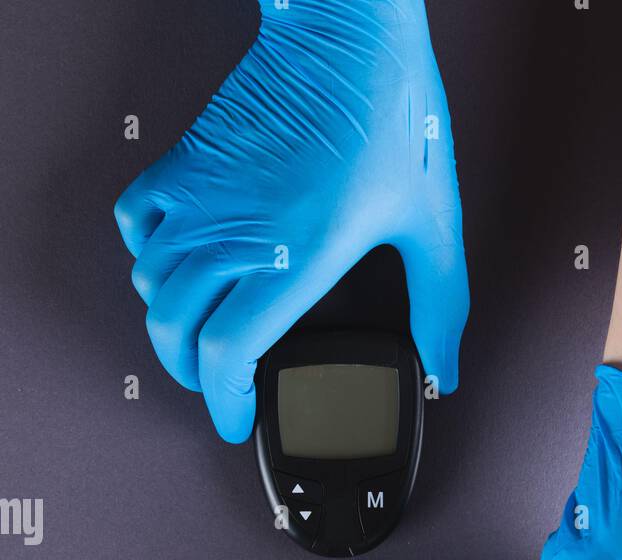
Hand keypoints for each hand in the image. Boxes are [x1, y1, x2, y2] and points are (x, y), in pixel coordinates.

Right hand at [114, 0, 468, 441]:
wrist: (349, 28)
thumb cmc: (388, 110)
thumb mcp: (432, 223)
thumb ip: (440, 306)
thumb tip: (442, 369)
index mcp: (295, 257)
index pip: (226, 356)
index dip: (224, 402)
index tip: (236, 418)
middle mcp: (238, 233)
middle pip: (173, 331)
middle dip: (191, 375)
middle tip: (217, 385)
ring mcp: (205, 196)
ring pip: (150, 284)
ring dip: (169, 321)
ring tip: (200, 333)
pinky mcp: (188, 162)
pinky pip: (136, 220)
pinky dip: (146, 254)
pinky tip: (177, 260)